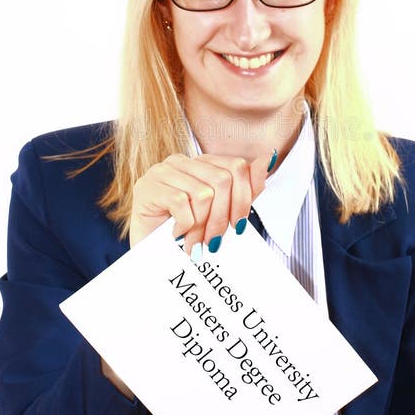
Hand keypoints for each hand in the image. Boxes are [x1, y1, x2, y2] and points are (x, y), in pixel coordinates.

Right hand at [128, 150, 274, 249]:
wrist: (150, 255)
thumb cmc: (185, 233)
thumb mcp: (221, 211)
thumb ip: (244, 187)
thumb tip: (266, 158)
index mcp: (200, 163)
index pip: (236, 166)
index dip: (243, 199)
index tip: (238, 226)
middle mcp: (181, 161)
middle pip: (223, 180)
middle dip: (222, 217)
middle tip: (213, 241)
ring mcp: (161, 171)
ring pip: (203, 193)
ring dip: (202, 227)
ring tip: (193, 242)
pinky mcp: (147, 187)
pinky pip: (181, 202)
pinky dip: (184, 225)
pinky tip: (176, 234)